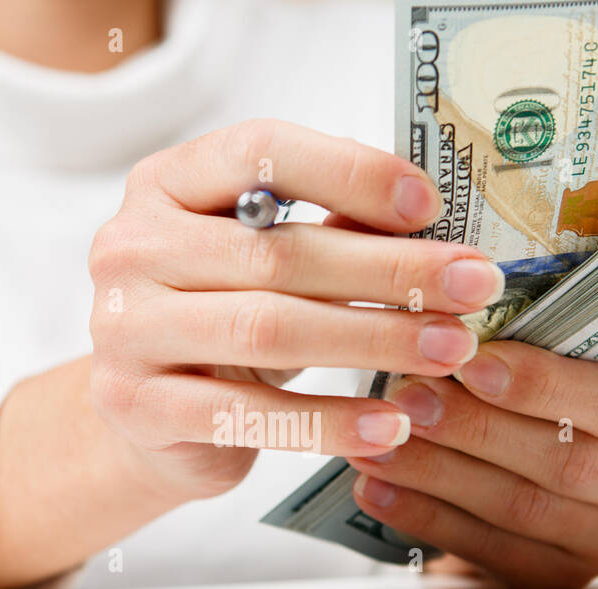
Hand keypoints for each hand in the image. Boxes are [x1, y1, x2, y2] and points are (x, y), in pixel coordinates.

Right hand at [87, 118, 503, 503]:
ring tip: (450, 352)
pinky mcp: (138, 405)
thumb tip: (431, 221)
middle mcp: (130, 246)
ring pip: (268, 328)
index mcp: (164, 183)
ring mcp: (124, 328)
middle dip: (390, 271)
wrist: (143, 415)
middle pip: (278, 252)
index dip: (351, 173)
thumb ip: (328, 229)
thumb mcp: (265, 263)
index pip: (260, 152)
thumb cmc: (221, 321)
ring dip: (374, 340)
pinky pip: (250, 414)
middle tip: (473, 287)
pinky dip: (330, 422)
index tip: (430, 206)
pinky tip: (392, 425)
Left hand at [347, 341, 597, 588]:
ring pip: (519, 508)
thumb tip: (447, 309)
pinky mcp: (557, 580)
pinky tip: (374, 489)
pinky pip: (486, 549)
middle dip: (475, 429)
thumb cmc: (550, 394)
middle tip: (405, 396)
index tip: (471, 361)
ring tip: (376, 440)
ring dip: (438, 472)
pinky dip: (423, 516)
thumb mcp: (565, 355)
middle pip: (563, 461)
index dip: (542, 385)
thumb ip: (532, 335)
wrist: (544, 473)